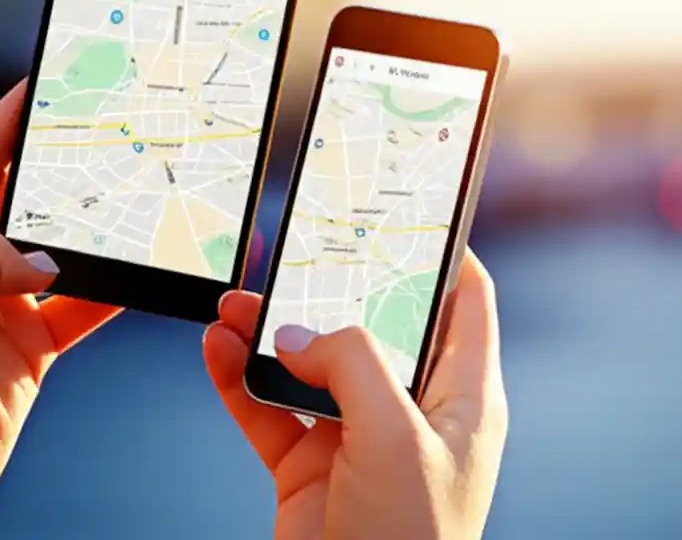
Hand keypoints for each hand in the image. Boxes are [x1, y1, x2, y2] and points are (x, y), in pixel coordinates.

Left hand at [0, 82, 122, 536]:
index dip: (7, 119)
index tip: (44, 84)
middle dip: (62, 170)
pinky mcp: (27, 349)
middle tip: (108, 138)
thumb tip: (46, 256)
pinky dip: (111, 292)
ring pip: (58, 252)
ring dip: (94, 232)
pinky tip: (138, 277)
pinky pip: (80, 307)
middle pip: (22, 200)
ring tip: (135, 201)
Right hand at [204, 252, 508, 538]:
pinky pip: (269, 408)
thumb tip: (298, 333)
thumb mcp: (397, 436)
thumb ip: (353, 364)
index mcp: (463, 395)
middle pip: (372, 324)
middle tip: (292, 248)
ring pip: (309, 363)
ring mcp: (357, 437)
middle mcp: (412, 409)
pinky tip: (216, 350)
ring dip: (269, 331)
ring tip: (232, 302)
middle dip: (329, 286)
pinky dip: (240, 379)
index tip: (405, 213)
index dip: (441, 253)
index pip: (465, 302)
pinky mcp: (310, 466)